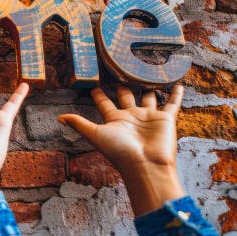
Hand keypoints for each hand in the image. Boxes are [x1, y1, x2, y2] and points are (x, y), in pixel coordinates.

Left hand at [58, 85, 185, 214]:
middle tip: (120, 70)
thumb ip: (79, 124)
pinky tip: (178, 84)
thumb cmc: (119, 151)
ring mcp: (148, 117)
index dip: (99, 94)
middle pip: (126, 97)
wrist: (146, 165)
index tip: (95, 83)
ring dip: (149, 87)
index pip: (105, 103)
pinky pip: (172, 104)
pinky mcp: (166, 119)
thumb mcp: (96, 134)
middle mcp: (131, 117)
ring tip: (148, 73)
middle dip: (123, 86)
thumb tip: (59, 117)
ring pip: (148, 98)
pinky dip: (176, 95)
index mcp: (114, 120)